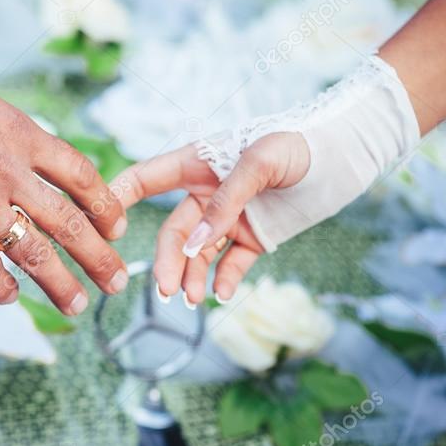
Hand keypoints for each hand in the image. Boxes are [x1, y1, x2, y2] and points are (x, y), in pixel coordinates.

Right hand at [0, 47, 127, 315]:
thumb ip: (5, 130)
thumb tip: (22, 145)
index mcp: (20, 135)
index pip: (79, 175)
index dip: (105, 205)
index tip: (117, 226)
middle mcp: (8, 172)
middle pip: (68, 222)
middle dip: (99, 257)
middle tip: (118, 280)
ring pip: (34, 253)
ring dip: (61, 284)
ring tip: (78, 304)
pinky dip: (0, 286)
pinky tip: (10, 298)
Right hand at [110, 132, 308, 303]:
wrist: (345, 155)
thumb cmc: (299, 144)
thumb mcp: (259, 163)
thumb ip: (225, 204)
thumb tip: (195, 246)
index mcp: (197, 165)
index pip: (146, 180)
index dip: (119, 198)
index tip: (100, 224)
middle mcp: (206, 195)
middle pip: (173, 233)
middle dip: (167, 262)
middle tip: (166, 290)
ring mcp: (228, 218)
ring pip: (197, 254)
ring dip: (191, 277)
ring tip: (193, 300)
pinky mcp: (253, 237)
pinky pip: (231, 264)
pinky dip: (224, 280)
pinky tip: (221, 295)